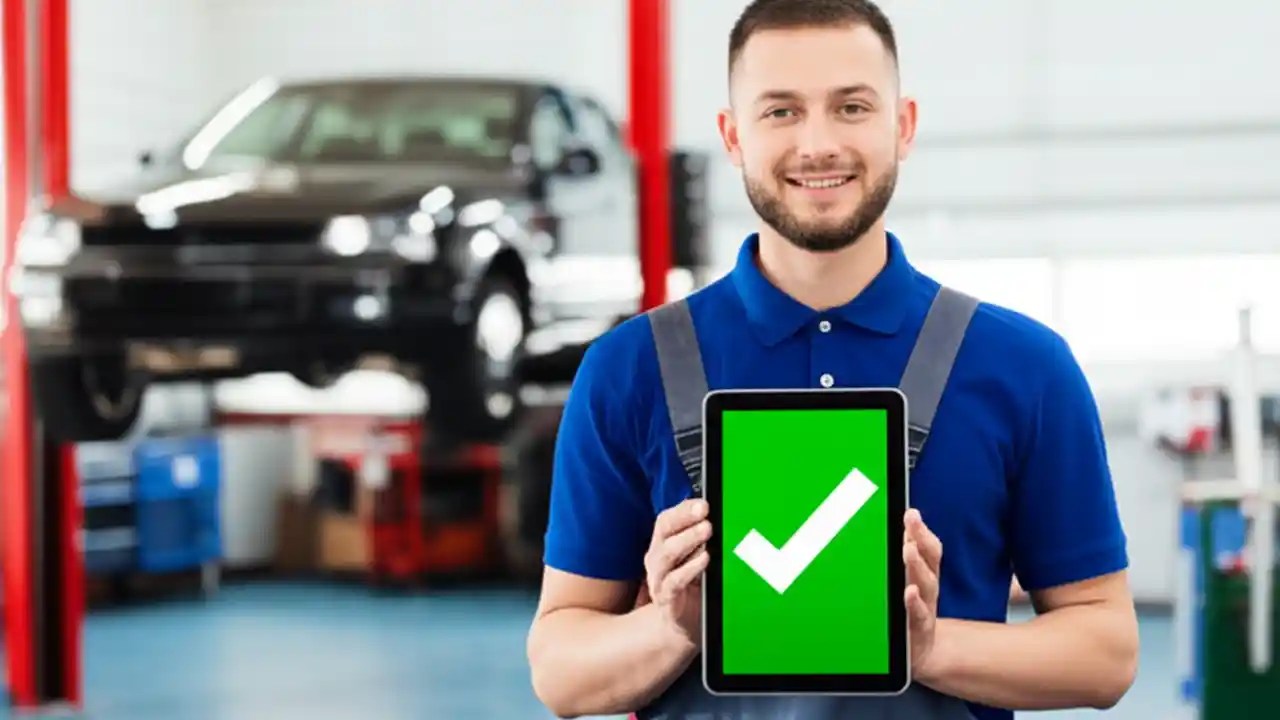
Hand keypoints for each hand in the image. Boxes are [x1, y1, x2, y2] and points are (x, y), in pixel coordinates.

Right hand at [644, 498, 711, 647]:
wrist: (680, 625)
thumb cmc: (690, 586)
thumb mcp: (694, 558)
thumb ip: (702, 538)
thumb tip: (722, 516)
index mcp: (663, 543)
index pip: (668, 519)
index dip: (684, 509)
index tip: (703, 503)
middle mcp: (657, 558)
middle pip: (664, 530)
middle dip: (685, 518)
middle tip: (705, 511)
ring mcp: (659, 578)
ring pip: (667, 554)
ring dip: (688, 539)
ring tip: (706, 530)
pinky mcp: (666, 598)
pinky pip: (674, 581)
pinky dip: (689, 568)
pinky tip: (704, 559)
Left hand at [904, 509, 942, 681]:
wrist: (922, 652)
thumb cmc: (912, 610)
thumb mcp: (912, 581)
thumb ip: (911, 553)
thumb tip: (906, 520)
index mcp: (925, 574)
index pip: (928, 548)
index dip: (922, 530)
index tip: (911, 512)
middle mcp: (928, 588)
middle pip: (930, 560)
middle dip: (921, 538)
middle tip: (911, 520)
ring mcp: (925, 608)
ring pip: (926, 584)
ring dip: (917, 565)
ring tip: (908, 549)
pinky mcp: (919, 630)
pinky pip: (919, 615)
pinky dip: (914, 603)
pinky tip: (909, 592)